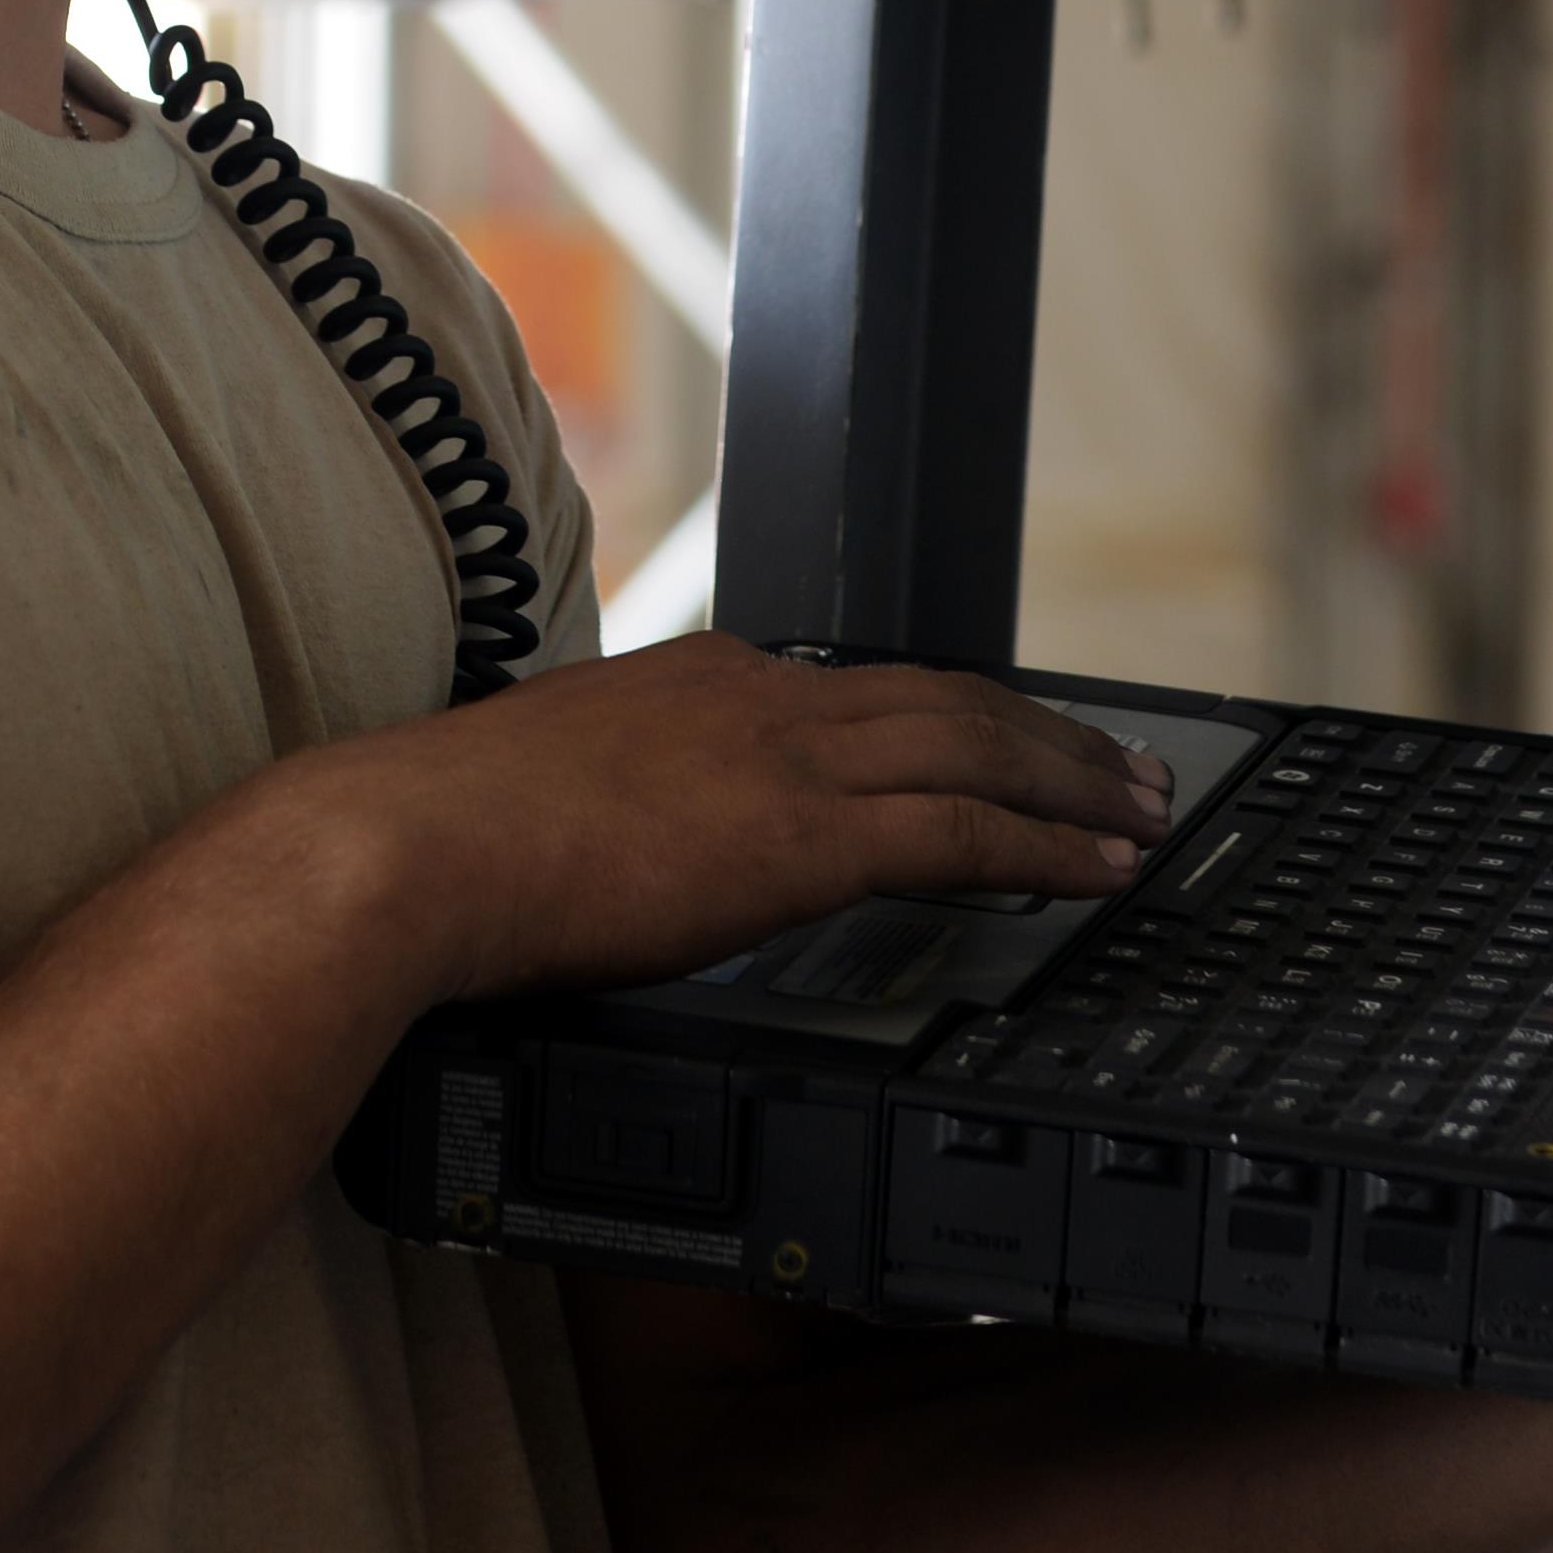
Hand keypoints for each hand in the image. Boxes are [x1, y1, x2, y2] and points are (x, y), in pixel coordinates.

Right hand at [317, 635, 1175, 1003]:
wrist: (408, 848)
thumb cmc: (447, 842)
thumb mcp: (556, 789)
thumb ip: (623, 801)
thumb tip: (634, 849)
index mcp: (704, 678)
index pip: (866, 688)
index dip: (956, 717)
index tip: (1007, 742)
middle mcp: (761, 695)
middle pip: (949, 700)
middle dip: (1051, 737)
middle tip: (1129, 768)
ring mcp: (786, 758)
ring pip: (978, 751)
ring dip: (1076, 785)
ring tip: (1144, 816)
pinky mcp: (800, 834)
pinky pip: (963, 834)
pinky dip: (1048, 848)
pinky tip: (1098, 873)